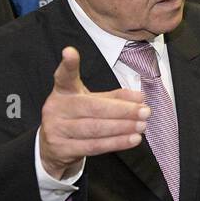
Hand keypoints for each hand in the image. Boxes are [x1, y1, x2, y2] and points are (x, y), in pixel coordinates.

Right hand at [39, 47, 148, 178]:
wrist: (54, 148)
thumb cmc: (78, 118)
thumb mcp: (92, 102)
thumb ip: (115, 98)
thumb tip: (140, 97)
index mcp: (63, 92)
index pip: (64, 76)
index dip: (68, 65)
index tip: (70, 51)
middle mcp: (56, 108)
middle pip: (92, 107)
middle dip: (122, 110)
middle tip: (145, 111)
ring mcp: (56, 129)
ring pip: (95, 128)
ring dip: (122, 127)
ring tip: (142, 125)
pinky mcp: (62, 149)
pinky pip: (94, 146)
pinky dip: (116, 142)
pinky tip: (133, 139)